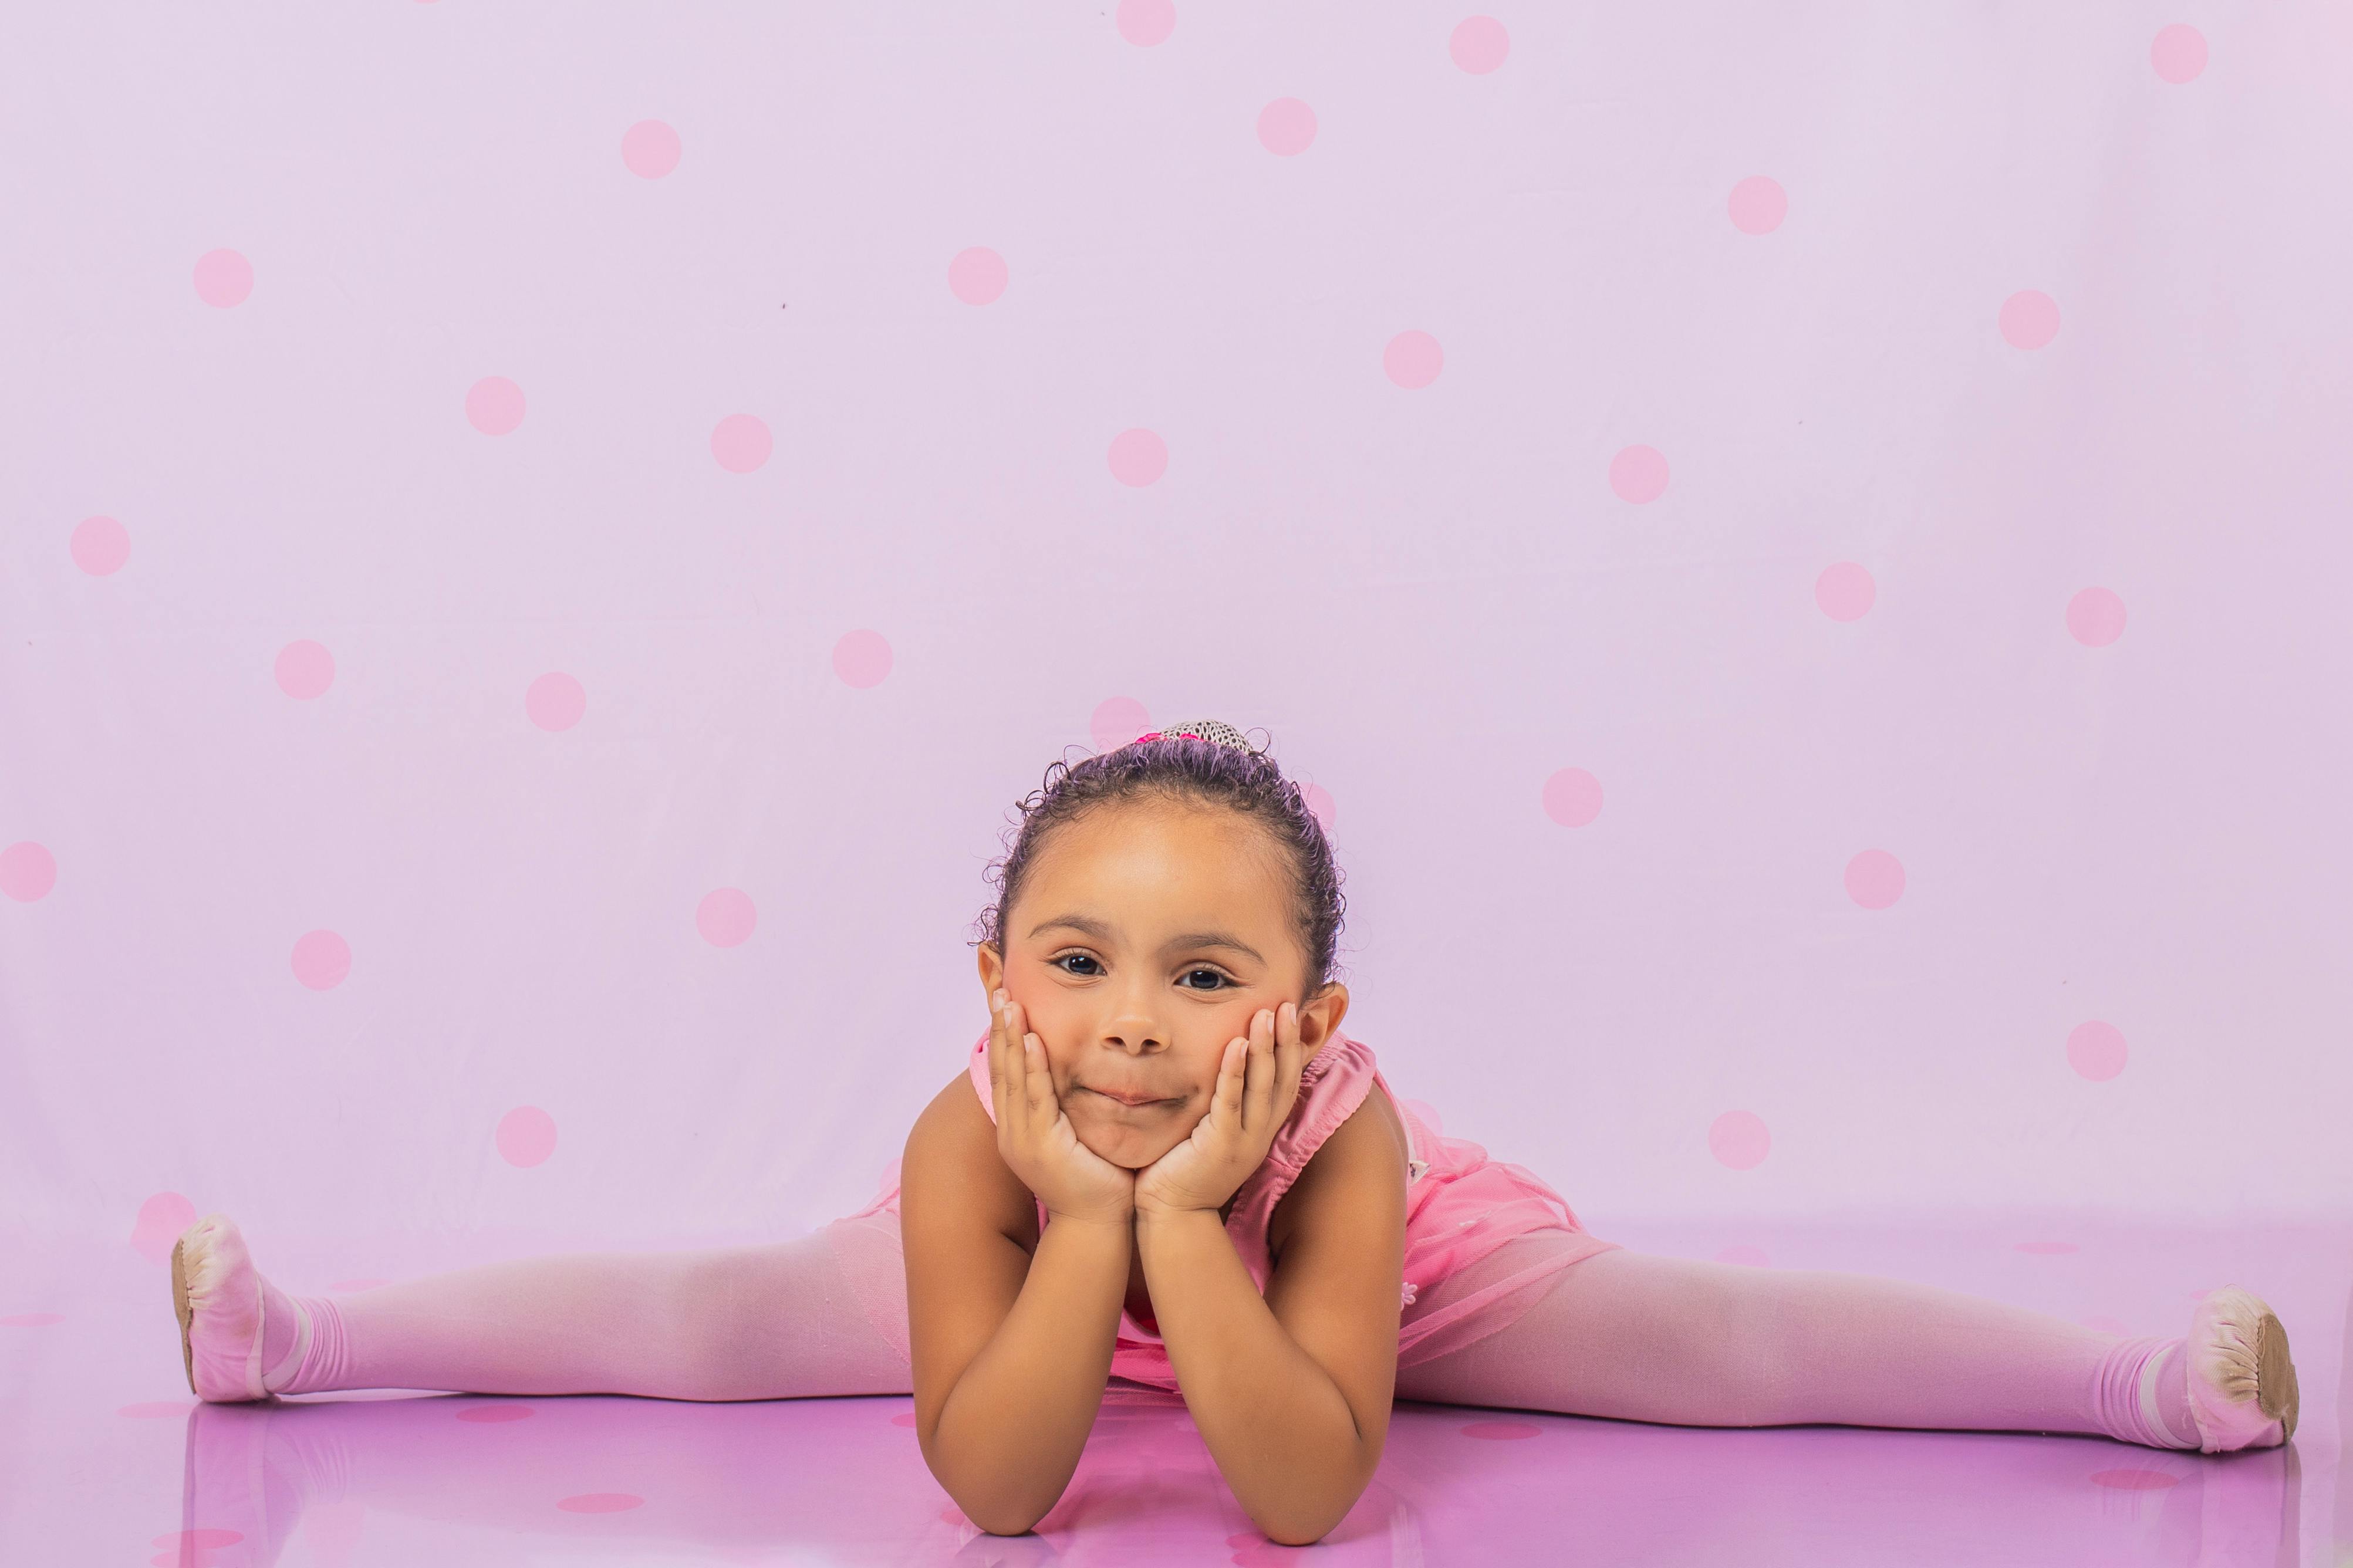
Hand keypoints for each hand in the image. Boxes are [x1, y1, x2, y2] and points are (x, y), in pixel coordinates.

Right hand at [986, 990, 1136, 1227]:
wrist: (1098, 1225)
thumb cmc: (1095, 1180)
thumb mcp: (1075, 1136)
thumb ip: (1066, 1108)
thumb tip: (1073, 1075)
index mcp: (1018, 1128)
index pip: (1007, 1072)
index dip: (1004, 1036)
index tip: (1005, 1002)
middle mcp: (1013, 1131)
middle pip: (1002, 1069)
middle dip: (1000, 1028)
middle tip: (999, 989)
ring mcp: (1023, 1140)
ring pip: (1013, 1079)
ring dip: (1011, 1039)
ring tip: (1009, 1004)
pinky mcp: (1042, 1146)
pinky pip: (1036, 1099)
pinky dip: (1033, 1068)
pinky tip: (1032, 1041)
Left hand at [1133, 1003, 1306, 1219]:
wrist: (1172, 1216)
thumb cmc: (1184, 1170)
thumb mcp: (1213, 1134)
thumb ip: (1223, 1106)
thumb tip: (1224, 1072)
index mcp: (1261, 1131)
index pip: (1286, 1083)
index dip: (1291, 1049)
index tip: (1290, 1014)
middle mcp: (1260, 1135)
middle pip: (1282, 1080)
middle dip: (1285, 1040)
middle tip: (1284, 1004)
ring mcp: (1243, 1141)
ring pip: (1262, 1087)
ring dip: (1265, 1048)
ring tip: (1265, 1014)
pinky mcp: (1219, 1146)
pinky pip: (1230, 1102)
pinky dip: (1235, 1072)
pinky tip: (1236, 1045)